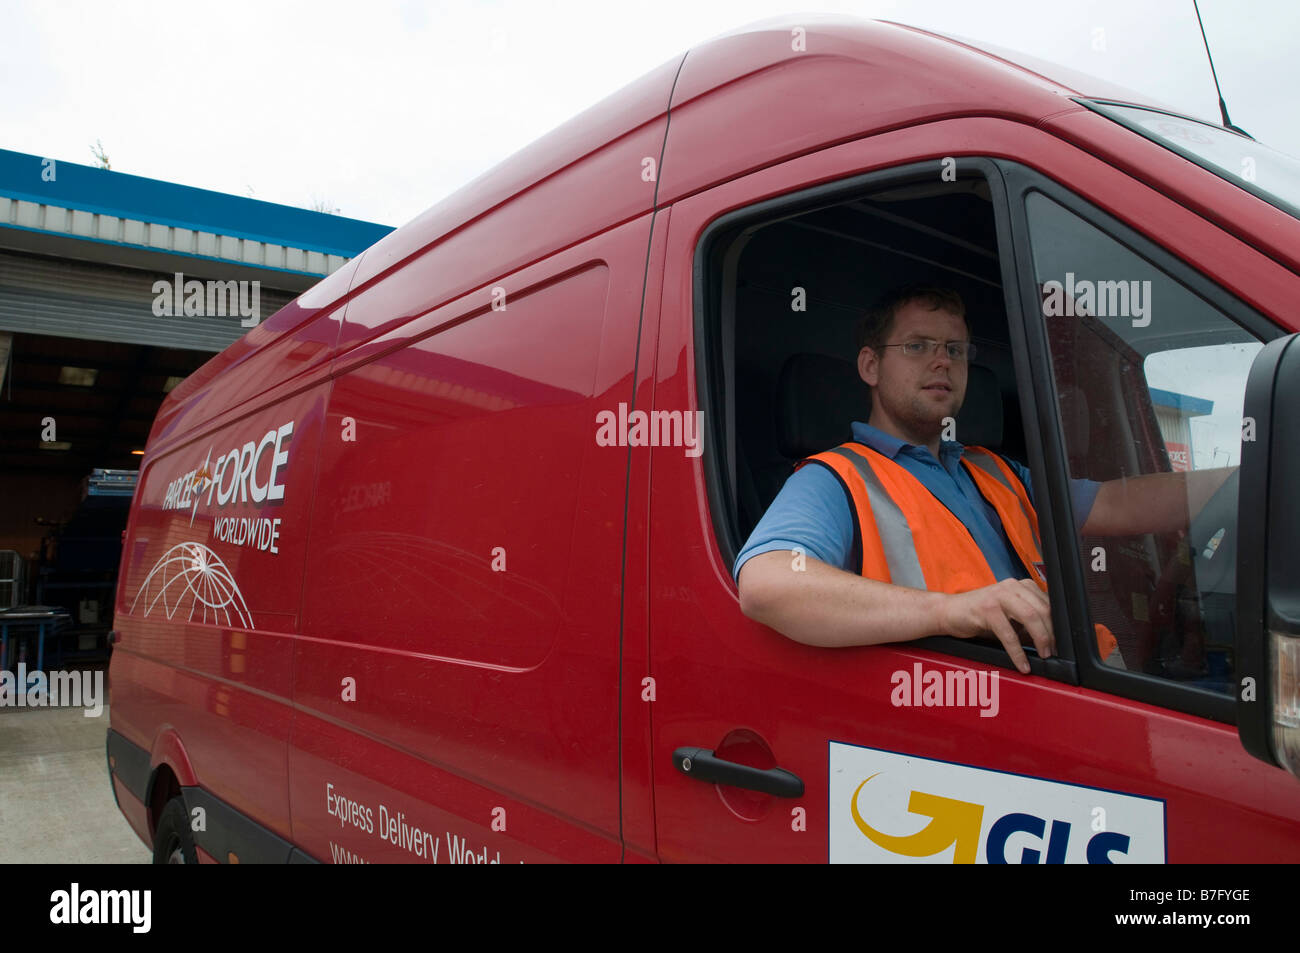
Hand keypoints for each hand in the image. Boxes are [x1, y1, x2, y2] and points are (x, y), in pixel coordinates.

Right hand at [938, 578, 1053, 674]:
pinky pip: (1009, 634)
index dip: (1058, 625)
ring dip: (1040, 640)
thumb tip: (1051, 641)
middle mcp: (1011, 586)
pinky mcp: (986, 609)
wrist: (947, 612)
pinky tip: (1022, 663)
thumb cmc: (979, 615)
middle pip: (1043, 609)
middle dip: (1052, 634)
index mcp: (1020, 585)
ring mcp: (998, 595)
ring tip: (1043, 656)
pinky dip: (1018, 652)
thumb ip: (1028, 622)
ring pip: (1030, 617)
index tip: (1061, 643)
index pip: (1048, 604)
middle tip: (1053, 652)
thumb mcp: (1008, 615)